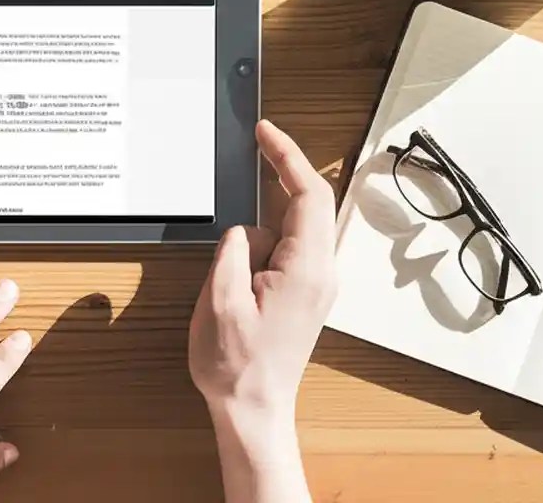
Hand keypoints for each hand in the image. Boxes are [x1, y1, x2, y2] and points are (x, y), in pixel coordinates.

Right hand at [189, 120, 334, 502]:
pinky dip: (266, 237)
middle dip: (282, 172)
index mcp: (306, 269)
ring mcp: (316, 282)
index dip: (289, 155)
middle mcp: (321, 272)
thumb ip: (232, 252)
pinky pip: (290, 246)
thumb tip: (242, 228)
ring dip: (266, 217)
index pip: (309, 194)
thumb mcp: (221, 302)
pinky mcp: (306, 292)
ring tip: (234, 257)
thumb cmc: (236, 366)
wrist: (254, 410)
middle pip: (311, 202)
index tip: (266, 132)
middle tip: (254, 148)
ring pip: (297, 225)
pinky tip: (240, 263)